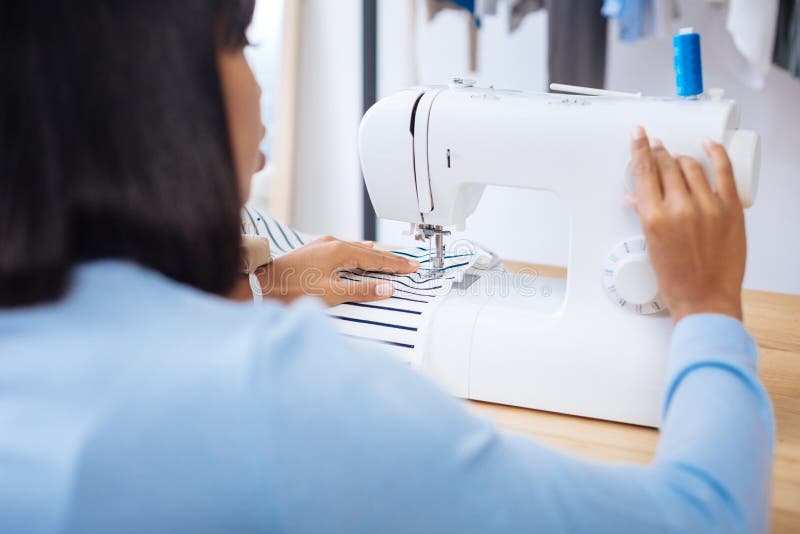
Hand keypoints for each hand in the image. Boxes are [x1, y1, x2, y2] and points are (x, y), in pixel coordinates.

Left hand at [231, 236, 418, 306]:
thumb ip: (362, 291)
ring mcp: (321, 245)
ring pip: (356, 249)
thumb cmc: (292, 289)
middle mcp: (332, 243)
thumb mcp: (332, 294)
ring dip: (374, 256)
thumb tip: (387, 289)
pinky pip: (344, 249)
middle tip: (407, 263)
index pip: (377, 259)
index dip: (396, 264)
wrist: (262, 286)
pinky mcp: (313, 251)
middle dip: (389, 259)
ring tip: (388, 258)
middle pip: (369, 252)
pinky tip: (358, 252)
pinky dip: (357, 254)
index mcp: (340, 250)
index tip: (412, 266)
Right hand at [626, 126, 745, 323]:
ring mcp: (707, 207)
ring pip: (691, 166)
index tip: (638, 134)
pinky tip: (710, 146)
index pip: (644, 172)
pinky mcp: (730, 209)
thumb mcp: (651, 246)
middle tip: (657, 148)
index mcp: (654, 218)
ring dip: (681, 158)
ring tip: (678, 158)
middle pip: (666, 165)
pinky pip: (724, 171)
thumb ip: (645, 216)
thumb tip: (638, 198)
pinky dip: (716, 154)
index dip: (639, 148)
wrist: (705, 299)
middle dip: (659, 153)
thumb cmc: (677, 280)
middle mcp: (679, 208)